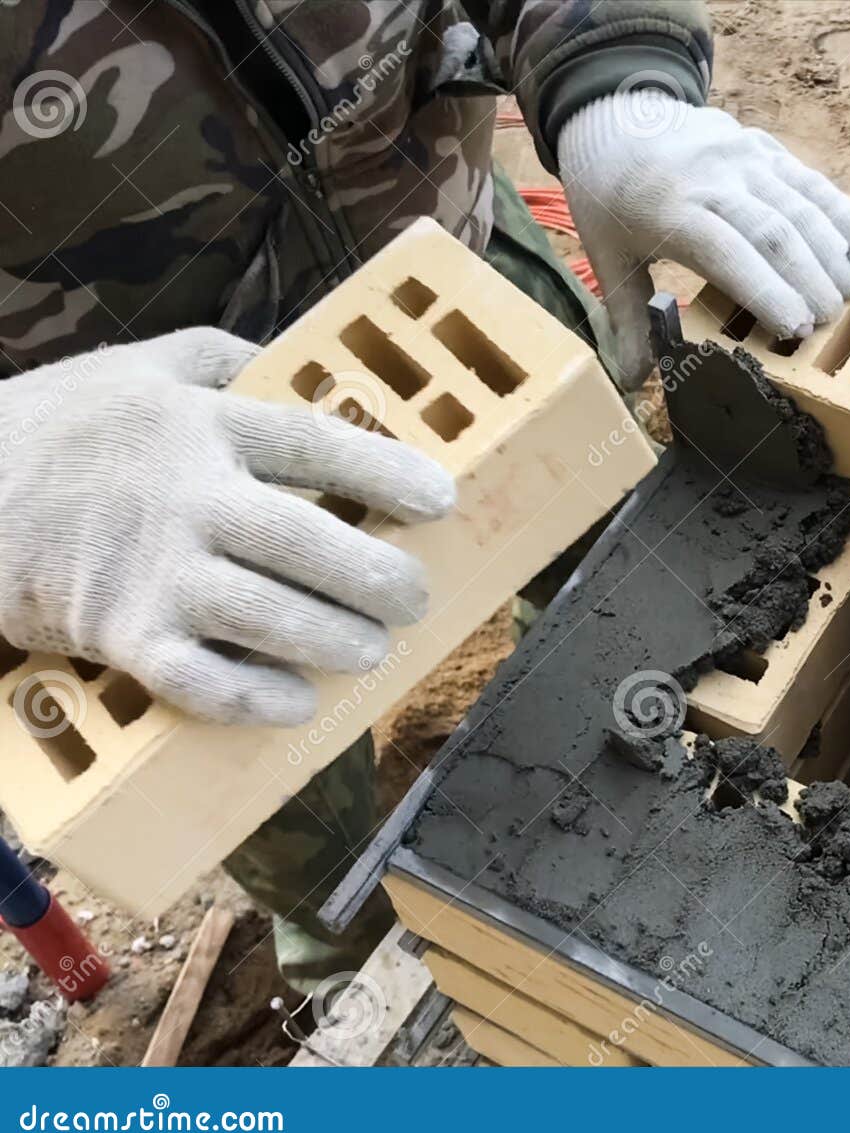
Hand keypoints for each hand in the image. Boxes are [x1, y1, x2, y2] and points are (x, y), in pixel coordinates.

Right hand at [0, 328, 455, 726]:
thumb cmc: (55, 426)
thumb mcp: (139, 366)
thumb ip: (223, 360)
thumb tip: (296, 364)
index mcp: (199, 424)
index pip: (313, 444)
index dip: (386, 473)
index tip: (441, 499)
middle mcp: (185, 495)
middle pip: (304, 541)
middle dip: (376, 575)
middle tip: (413, 595)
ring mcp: (151, 569)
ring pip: (265, 615)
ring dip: (331, 639)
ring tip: (371, 649)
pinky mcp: (118, 631)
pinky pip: (197, 678)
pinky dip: (252, 698)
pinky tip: (295, 702)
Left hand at [557, 90, 849, 387]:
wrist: (615, 116)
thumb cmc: (610, 195)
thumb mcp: (604, 254)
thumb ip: (627, 316)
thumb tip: (636, 382)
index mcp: (670, 210)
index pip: (728, 253)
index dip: (768, 292)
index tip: (796, 329)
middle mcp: (713, 178)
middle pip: (775, 230)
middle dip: (810, 278)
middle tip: (830, 320)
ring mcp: (743, 157)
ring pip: (801, 204)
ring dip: (834, 250)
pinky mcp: (764, 147)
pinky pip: (811, 180)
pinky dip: (843, 213)